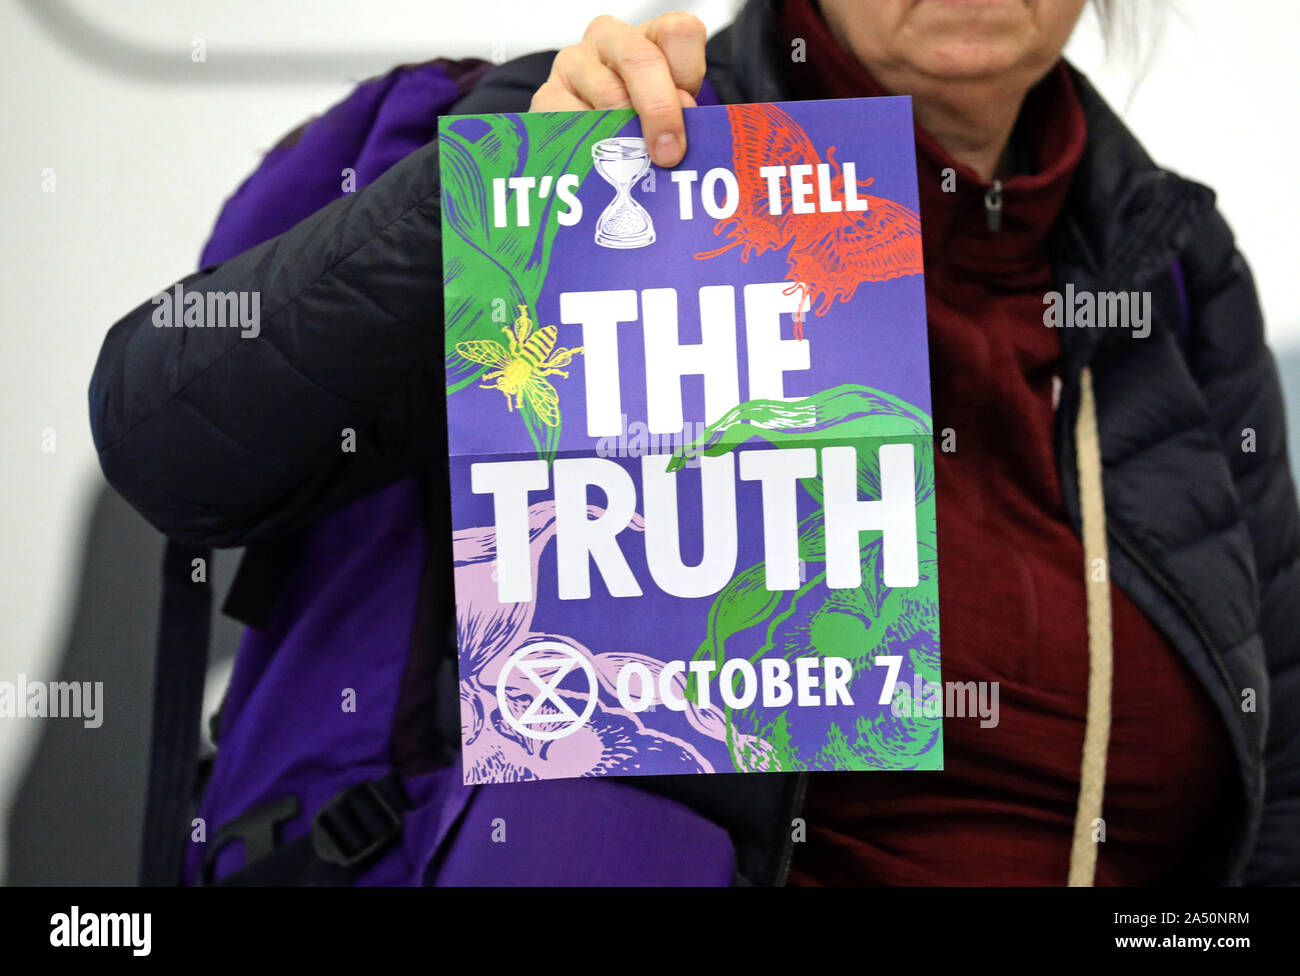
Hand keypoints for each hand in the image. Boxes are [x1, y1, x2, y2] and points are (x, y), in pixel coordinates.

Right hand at [529, 11, 706, 166]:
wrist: (584, 139)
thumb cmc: (635, 123)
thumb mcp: (668, 115)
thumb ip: (679, 114)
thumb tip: (675, 125)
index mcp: (649, 36)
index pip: (679, 32)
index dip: (687, 73)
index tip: (689, 113)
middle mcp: (609, 38)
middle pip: (640, 59)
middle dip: (659, 110)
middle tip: (668, 154)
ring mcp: (573, 62)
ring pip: (609, 96)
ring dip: (627, 135)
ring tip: (632, 160)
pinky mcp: (547, 95)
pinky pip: (576, 123)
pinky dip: (594, 146)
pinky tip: (600, 157)